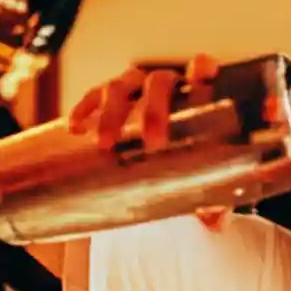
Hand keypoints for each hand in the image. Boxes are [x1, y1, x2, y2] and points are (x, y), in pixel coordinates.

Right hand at [66, 52, 230, 230]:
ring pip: (120, 86)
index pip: (201, 71)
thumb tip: (215, 223)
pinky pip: (93, 94)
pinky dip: (84, 108)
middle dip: (155, 110)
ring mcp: (134, 86)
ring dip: (112, 113)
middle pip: (158, 82)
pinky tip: (76, 128)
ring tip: (105, 143)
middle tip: (152, 141)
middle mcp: (164, 84)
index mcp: (194, 93)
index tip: (201, 71)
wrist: (159, 147)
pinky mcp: (107, 96)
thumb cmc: (189, 156)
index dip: (202, 68)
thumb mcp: (203, 175)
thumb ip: (214, 197)